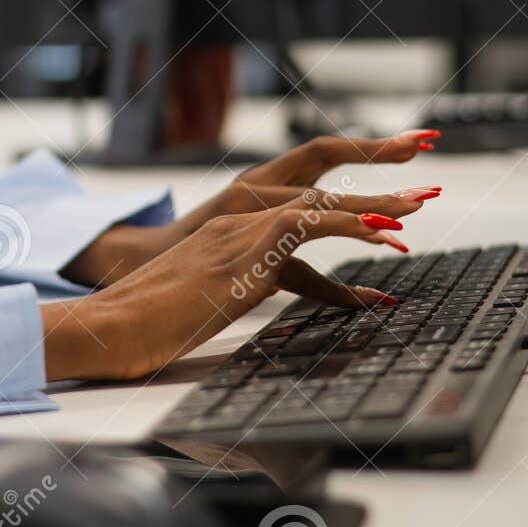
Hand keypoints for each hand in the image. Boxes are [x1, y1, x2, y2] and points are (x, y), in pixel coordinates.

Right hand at [42, 191, 424, 381]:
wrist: (106, 329)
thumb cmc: (143, 331)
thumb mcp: (204, 311)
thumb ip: (236, 302)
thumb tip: (256, 312)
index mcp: (227, 235)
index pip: (298, 215)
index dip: (345, 215)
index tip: (387, 225)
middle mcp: (235, 224)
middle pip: (316, 198)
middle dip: (372, 194)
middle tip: (421, 197)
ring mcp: (237, 236)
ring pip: (317, 206)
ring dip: (372, 205)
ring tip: (417, 207)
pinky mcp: (240, 255)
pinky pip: (302, 228)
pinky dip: (345, 223)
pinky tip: (377, 227)